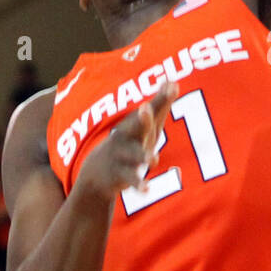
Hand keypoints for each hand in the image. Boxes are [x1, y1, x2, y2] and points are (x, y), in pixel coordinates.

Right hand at [76, 83, 178, 202]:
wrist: (97, 172)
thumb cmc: (128, 142)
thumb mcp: (143, 125)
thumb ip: (159, 105)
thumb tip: (174, 82)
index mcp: (134, 123)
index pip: (150, 109)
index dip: (160, 99)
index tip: (172, 86)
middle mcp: (126, 136)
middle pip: (134, 126)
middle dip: (141, 118)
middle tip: (145, 108)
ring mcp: (121, 155)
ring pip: (133, 155)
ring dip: (143, 156)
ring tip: (154, 159)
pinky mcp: (120, 175)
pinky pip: (131, 180)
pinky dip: (139, 184)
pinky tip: (147, 188)